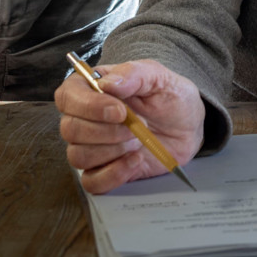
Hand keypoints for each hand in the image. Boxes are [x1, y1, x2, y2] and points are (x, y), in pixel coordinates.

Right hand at [58, 58, 206, 193]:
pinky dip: (114, 174)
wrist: (189, 126)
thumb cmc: (170, 97)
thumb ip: (133, 73)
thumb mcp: (158, 77)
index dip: (88, 106)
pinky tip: (135, 160)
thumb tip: (107, 83)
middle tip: (136, 125)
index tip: (119, 110)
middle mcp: (85, 118)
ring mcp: (92, 146)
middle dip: (106, 130)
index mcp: (91, 89)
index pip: (67, 96)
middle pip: (70, 129)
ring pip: (78, 156)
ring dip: (112, 150)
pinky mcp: (103, 171)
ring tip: (138, 140)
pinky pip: (91, 182)